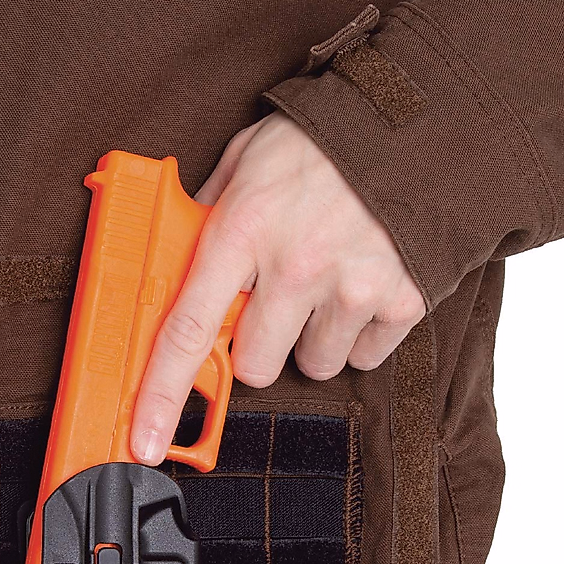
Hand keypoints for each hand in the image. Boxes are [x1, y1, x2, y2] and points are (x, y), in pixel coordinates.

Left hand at [130, 113, 426, 464]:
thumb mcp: (246, 160)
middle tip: (277, 303)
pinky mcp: (401, 302)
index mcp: (243, 229)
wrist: (418, 124)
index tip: (145, 438)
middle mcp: (296, 265)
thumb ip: (207, 214)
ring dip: (314, 339)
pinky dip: (361, 333)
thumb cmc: (324, 143)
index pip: (188, 329)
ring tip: (327, 282)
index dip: (162, 394)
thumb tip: (174, 259)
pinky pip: (365, 357)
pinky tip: (363, 284)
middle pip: (257, 367)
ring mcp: (352, 287)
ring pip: (315, 367)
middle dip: (261, 346)